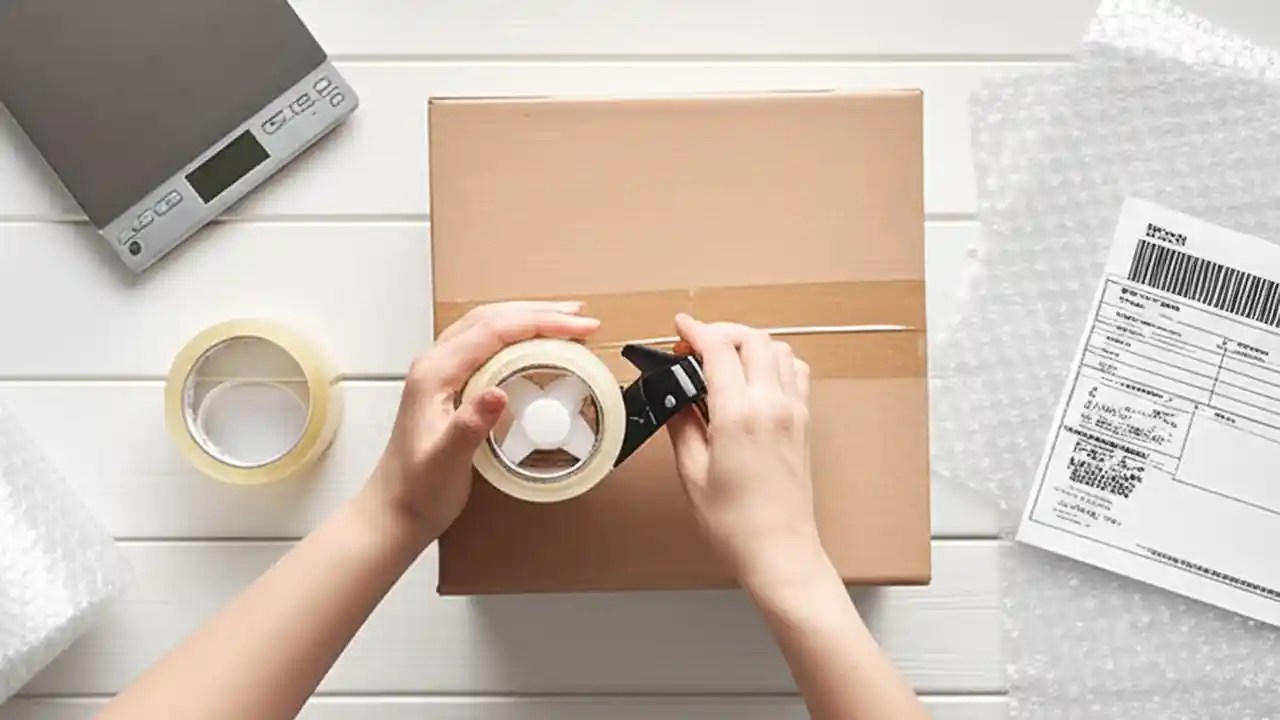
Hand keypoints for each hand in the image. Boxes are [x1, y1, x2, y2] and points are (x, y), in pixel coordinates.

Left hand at [367, 302, 599, 544]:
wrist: (393, 512)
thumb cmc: (416, 491)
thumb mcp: (445, 461)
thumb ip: (470, 425)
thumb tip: (499, 393)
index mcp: (434, 374)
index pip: (493, 330)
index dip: (540, 323)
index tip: (578, 328)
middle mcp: (434, 365)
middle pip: (491, 319)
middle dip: (539, 313)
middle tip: (580, 318)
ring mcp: (440, 374)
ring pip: (487, 328)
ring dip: (527, 320)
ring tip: (565, 322)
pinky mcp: (448, 387)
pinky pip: (485, 348)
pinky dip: (515, 339)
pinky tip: (533, 347)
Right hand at [666, 314, 825, 590]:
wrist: (779, 551)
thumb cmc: (736, 523)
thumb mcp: (693, 473)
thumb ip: (682, 425)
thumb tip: (674, 398)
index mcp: (740, 415)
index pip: (719, 349)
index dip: (695, 331)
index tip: (680, 327)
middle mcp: (773, 405)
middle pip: (752, 338)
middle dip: (721, 332)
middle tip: (694, 348)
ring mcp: (794, 411)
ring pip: (778, 349)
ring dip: (749, 344)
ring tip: (723, 360)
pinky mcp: (805, 422)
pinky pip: (795, 372)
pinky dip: (774, 362)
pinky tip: (754, 378)